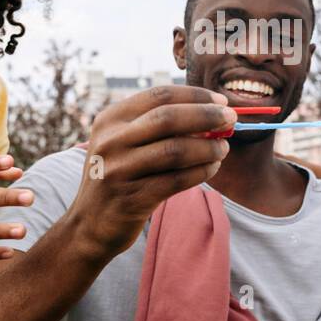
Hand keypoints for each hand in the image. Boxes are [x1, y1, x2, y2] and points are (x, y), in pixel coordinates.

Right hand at [65, 85, 234, 257]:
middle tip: (231, 119)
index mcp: (110, 119)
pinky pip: (177, 179)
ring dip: (208, 147)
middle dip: (207, 116)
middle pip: (169, 118)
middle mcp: (111, 141)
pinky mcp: (132, 198)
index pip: (159, 96)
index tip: (221, 101)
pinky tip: (212, 168)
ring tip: (223, 149)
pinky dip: (201, 172)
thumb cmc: (118, 176)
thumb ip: (157, 125)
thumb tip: (210, 111)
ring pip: (176, 150)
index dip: (195, 95)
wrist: (89, 225)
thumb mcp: (123, 142)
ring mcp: (119, 170)